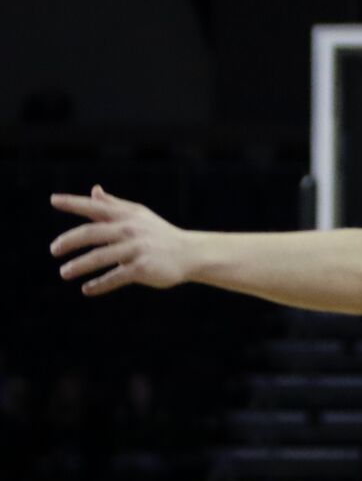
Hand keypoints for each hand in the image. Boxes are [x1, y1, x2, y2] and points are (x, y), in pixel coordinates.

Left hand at [50, 185, 190, 295]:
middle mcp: (130, 230)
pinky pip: (115, 277)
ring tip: (64, 272)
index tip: (53, 200)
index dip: (74, 203)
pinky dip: (99, 285)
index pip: (96, 207)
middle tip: (54, 250)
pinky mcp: (142, 268)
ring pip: (100, 257)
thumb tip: (94, 191)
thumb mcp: (138, 215)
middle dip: (69, 241)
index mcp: (127, 215)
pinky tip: (87, 289)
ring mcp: (136, 249)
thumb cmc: (159, 233)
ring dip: (79, 266)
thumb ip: (113, 205)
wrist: (189, 253)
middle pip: (92, 233)